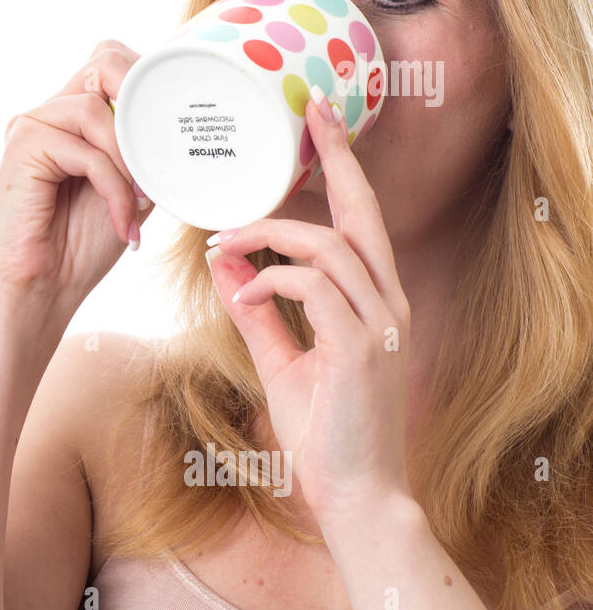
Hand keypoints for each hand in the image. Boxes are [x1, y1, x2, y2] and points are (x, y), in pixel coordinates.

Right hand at [0, 40, 154, 312]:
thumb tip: (184, 131)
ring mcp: (33, 125)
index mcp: (72, 118)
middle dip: (144, 100)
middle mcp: (50, 113)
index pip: (113, 64)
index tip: (178, 123)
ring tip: (137, 204)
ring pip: (97, 109)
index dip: (149, 80)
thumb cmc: (77, 247)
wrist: (38, 290)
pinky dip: (113, 188)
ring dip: (129, 161)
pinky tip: (120, 221)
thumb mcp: (129, 191)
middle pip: (104, 60)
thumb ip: (145, 156)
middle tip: (162, 150)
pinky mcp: (24, 146)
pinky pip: (86, 151)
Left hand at [204, 84, 412, 523]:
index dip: (342, 170)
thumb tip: (226, 265)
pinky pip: (315, 287)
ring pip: (329, 244)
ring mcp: (380, 324)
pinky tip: (243, 290)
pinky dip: (272, 279)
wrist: (354, 496)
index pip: (360, 221)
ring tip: (223, 243)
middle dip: (336, 157)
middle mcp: (386, 303)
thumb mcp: (282, 361)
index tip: (317, 125)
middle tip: (306, 113)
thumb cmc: (325, 431)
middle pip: (363, 212)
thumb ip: (257, 312)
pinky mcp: (362, 348)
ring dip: (269, 233)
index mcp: (373, 302)